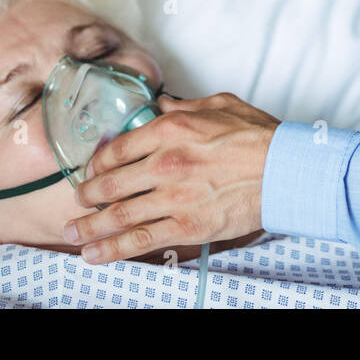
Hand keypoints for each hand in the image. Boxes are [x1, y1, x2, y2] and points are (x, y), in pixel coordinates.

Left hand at [63, 92, 280, 263]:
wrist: (287, 170)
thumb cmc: (261, 138)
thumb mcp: (221, 104)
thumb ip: (187, 106)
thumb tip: (164, 105)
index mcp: (171, 129)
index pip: (118, 148)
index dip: (98, 163)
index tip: (92, 170)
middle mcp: (164, 162)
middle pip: (110, 183)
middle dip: (86, 196)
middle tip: (76, 203)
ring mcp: (173, 198)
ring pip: (118, 215)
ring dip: (89, 227)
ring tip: (73, 234)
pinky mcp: (186, 227)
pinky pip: (140, 240)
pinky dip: (112, 249)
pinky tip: (94, 255)